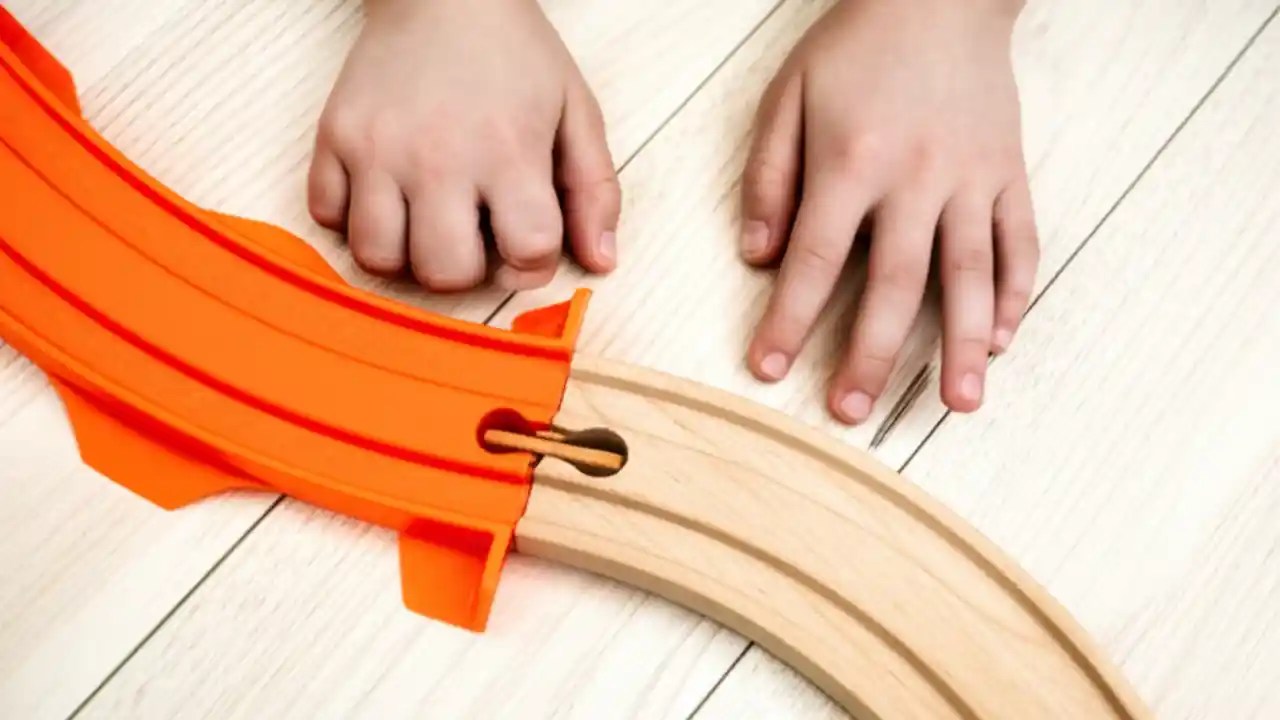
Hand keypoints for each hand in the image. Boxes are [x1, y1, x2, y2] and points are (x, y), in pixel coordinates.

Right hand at [308, 0, 619, 290]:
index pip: (526, 252)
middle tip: (469, 234)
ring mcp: (377, 148)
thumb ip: (594, 191)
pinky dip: (351, 221)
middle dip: (463, 269)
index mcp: (509, 151)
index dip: (532, 264)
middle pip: (443, 273)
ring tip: (423, 221)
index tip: (524, 242)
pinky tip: (383, 195)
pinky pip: (325, 218)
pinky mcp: (333, 136)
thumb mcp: (576, 113)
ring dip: (404, 255)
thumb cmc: (515, 56)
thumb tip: (600, 264)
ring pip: (376, 257)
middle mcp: (438, 156)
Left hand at [740, 0, 1037, 423]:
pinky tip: (1003, 338)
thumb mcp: (788, 98)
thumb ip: (768, 179)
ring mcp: (971, 178)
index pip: (814, 260)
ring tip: (959, 403)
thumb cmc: (855, 48)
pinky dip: (1015, 293)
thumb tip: (758, 257)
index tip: (767, 368)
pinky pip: (1020, 242)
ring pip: (971, 274)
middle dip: (871, 354)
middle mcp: (916, 178)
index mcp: (851, 162)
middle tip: (853, 410)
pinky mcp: (1009, 173)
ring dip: (964, 343)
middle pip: (896, 285)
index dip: (788, 319)